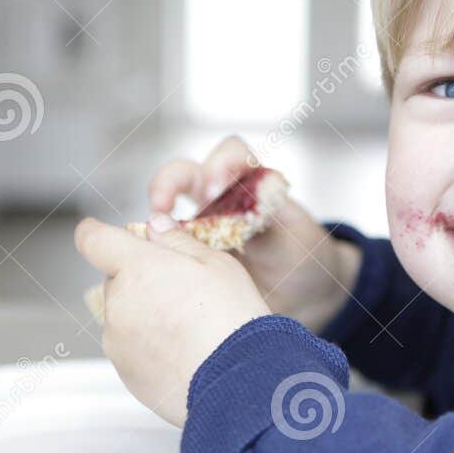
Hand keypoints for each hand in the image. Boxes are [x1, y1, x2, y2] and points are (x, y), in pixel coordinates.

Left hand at [74, 216, 272, 427]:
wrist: (239, 382)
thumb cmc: (232, 319)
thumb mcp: (216, 263)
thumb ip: (178, 240)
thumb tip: (155, 226)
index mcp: (137, 268)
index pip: (93, 239)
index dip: (96, 232)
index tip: (100, 232)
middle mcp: (118, 303)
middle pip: (117, 280)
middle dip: (141, 280)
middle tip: (183, 292)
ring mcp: (118, 341)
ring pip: (124, 315)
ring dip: (146, 315)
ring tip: (190, 328)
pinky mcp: (125, 372)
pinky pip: (131, 348)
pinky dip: (150, 346)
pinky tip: (185, 352)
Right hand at [148, 136, 360, 331]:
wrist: (305, 298)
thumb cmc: (305, 257)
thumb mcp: (297, 234)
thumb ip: (275, 216)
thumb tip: (251, 201)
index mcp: (251, 186)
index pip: (232, 154)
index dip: (221, 163)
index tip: (215, 187)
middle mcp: (220, 201)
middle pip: (184, 174)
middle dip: (168, 182)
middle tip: (162, 206)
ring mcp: (200, 229)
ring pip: (164, 211)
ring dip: (153, 219)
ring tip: (148, 237)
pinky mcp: (188, 257)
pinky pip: (162, 248)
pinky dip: (152, 252)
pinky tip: (153, 266)